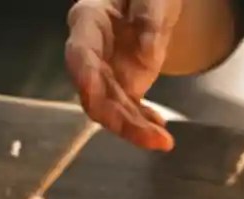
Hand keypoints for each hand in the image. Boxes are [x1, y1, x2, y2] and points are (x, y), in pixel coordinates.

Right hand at [66, 0, 178, 149]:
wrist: (151, 2)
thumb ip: (149, 18)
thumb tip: (147, 54)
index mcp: (89, 21)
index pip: (81, 53)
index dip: (84, 77)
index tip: (93, 96)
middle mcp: (91, 52)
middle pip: (95, 92)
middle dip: (120, 119)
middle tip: (151, 137)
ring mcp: (106, 72)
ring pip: (111, 108)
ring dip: (134, 129)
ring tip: (162, 141)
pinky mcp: (123, 85)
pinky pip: (128, 110)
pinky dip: (144, 124)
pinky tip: (160, 135)